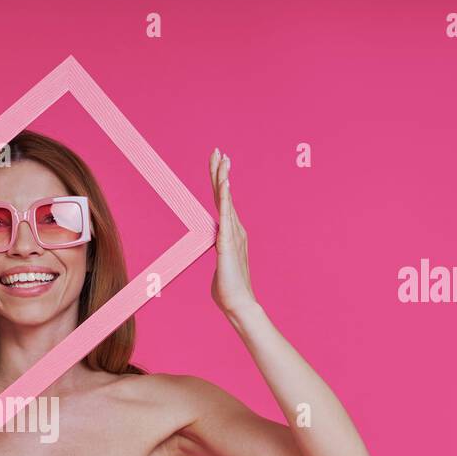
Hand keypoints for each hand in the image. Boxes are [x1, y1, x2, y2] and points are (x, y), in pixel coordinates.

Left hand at [208, 149, 257, 317]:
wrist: (238, 304)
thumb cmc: (228, 289)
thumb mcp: (220, 266)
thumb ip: (219, 255)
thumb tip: (218, 256)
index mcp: (231, 233)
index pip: (222, 202)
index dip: (219, 182)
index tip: (218, 163)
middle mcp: (235, 230)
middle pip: (224, 195)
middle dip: (221, 172)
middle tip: (218, 151)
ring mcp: (233, 235)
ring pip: (226, 201)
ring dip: (223, 179)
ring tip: (222, 159)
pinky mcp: (228, 244)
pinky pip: (226, 217)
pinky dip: (225, 199)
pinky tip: (224, 184)